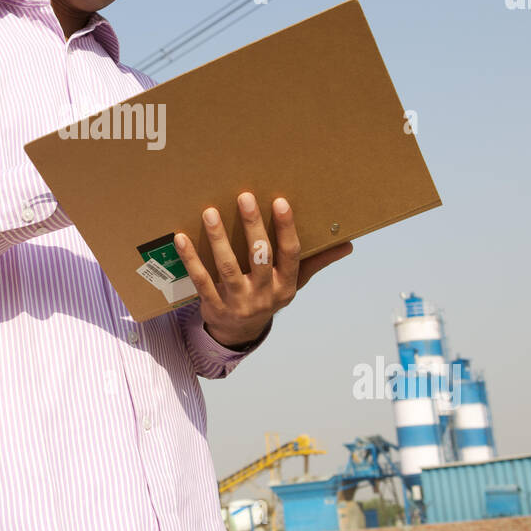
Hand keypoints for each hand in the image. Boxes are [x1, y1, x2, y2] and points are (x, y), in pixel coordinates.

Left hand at [173, 192, 353, 348]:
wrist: (239, 333)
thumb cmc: (269, 296)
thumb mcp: (294, 282)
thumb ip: (317, 261)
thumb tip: (348, 244)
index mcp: (286, 285)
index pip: (290, 254)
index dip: (286, 228)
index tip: (281, 202)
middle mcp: (264, 294)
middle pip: (259, 257)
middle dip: (253, 227)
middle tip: (244, 197)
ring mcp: (238, 301)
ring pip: (228, 267)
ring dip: (219, 239)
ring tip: (210, 212)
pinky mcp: (214, 306)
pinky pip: (201, 280)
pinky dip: (191, 259)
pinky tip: (182, 238)